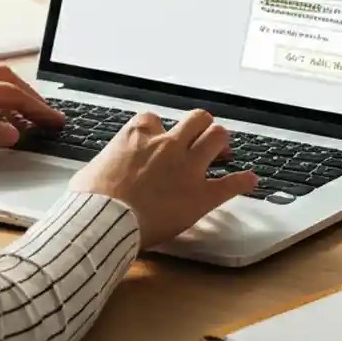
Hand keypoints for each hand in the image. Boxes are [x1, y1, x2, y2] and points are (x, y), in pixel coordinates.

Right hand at [70, 110, 257, 247]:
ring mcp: (187, 168)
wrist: (104, 221)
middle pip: (196, 119)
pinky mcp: (200, 195)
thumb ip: (106, 166)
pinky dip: (243, 182)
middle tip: (202, 139)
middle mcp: (167, 145)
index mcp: (137, 136)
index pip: (154, 119)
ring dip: (221, 143)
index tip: (160, 139)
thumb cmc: (91, 201)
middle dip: (201, 127)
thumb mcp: (90, 173)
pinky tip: (250, 181)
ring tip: (224, 151)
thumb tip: (99, 174)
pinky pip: (231, 183)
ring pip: (217, 137)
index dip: (159, 129)